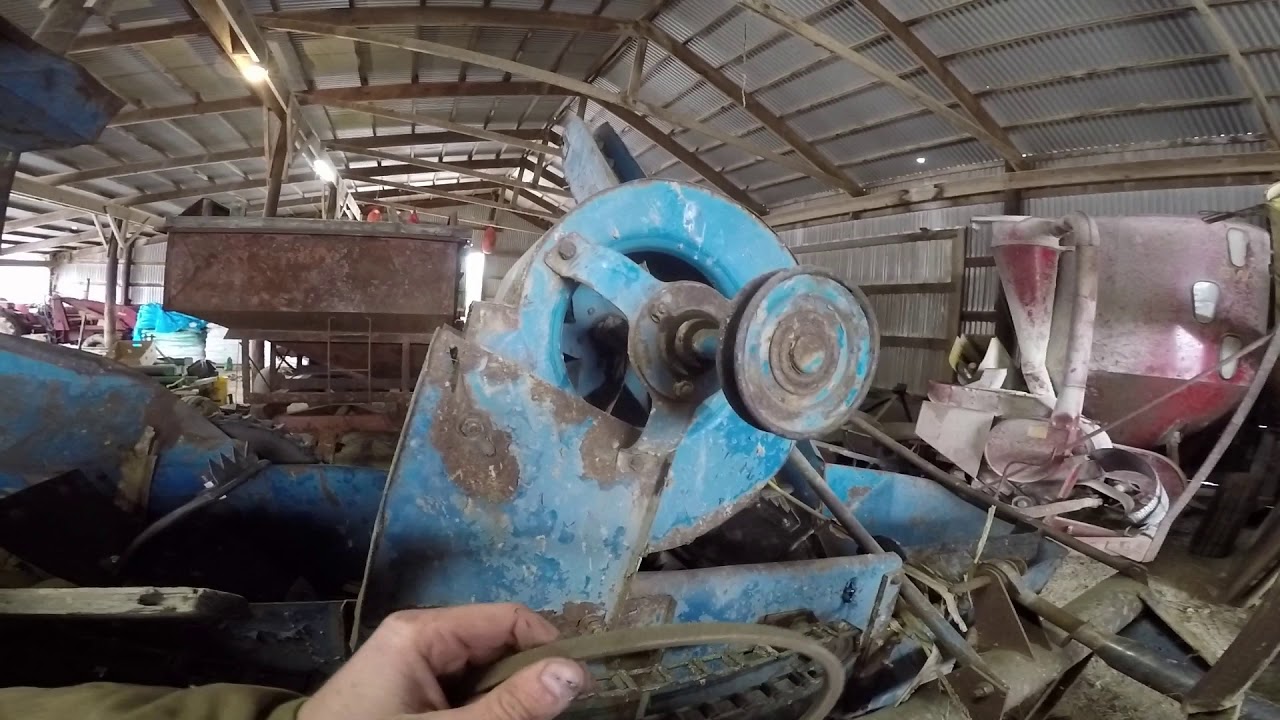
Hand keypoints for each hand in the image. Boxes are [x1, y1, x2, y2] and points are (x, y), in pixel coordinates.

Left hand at [299, 603, 586, 719]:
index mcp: (422, 631)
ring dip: (504, 703)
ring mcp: (411, 668)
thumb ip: (509, 707)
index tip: (577, 694)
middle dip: (526, 684)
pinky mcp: (406, 695)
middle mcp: (419, 638)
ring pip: (484, 677)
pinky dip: (479, 712)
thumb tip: (576, 673)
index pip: (510, 620)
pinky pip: (460, 694)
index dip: (549, 651)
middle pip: (499, 648)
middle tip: (546, 719)